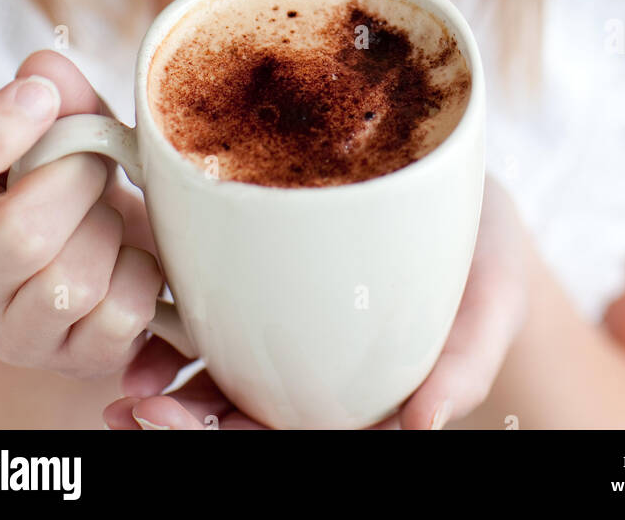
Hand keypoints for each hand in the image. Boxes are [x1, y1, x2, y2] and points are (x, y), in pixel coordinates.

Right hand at [0, 50, 163, 376]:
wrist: (103, 258)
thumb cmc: (73, 187)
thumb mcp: (65, 133)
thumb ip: (58, 99)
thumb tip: (46, 66)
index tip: (37, 95)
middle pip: (22, 234)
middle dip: (78, 180)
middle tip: (94, 163)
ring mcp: (19, 334)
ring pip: (74, 281)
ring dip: (110, 230)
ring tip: (106, 217)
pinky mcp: (77, 361)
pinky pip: (121, 312)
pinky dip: (142, 275)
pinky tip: (129, 260)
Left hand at [104, 173, 526, 429]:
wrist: (473, 186)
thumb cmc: (487, 255)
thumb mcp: (495, 300)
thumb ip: (468, 359)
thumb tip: (422, 425)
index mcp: (360, 392)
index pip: (290, 434)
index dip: (233, 440)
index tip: (184, 423)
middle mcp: (315, 368)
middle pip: (240, 413)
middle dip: (183, 422)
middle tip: (140, 408)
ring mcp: (288, 324)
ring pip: (218, 371)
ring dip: (166, 384)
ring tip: (129, 382)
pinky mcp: (268, 271)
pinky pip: (216, 305)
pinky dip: (173, 321)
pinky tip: (146, 311)